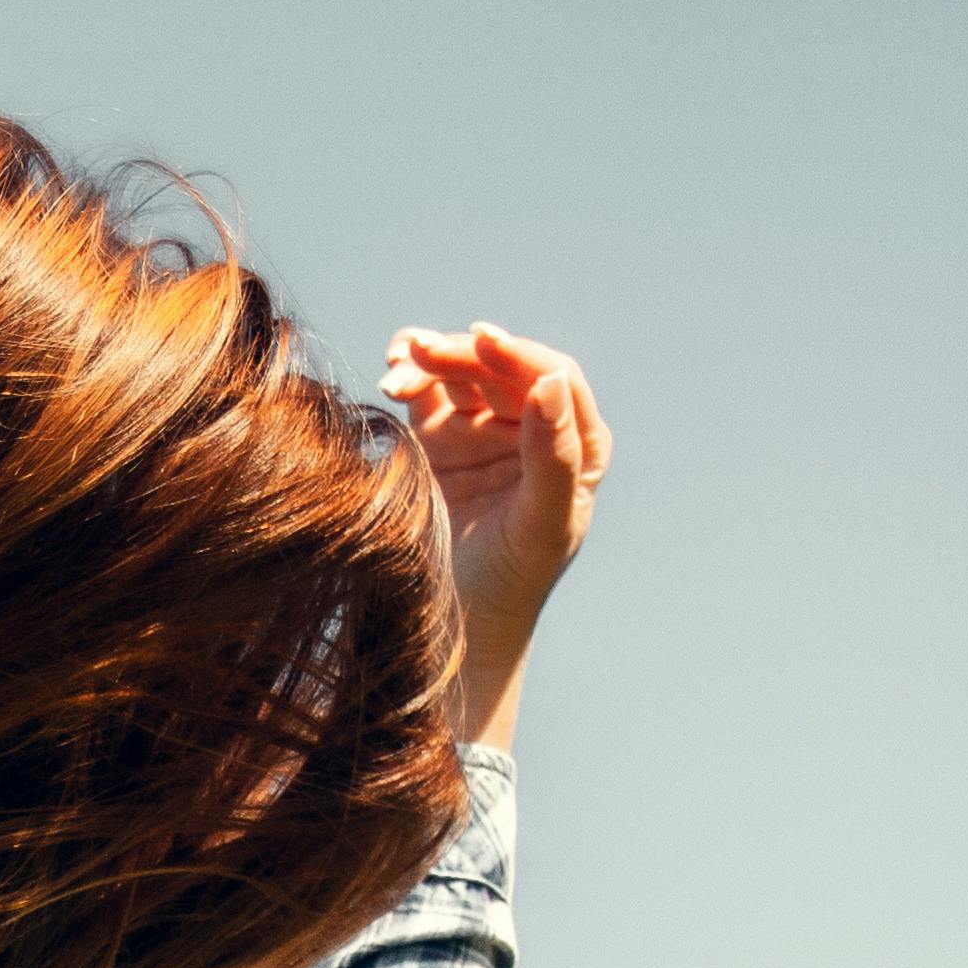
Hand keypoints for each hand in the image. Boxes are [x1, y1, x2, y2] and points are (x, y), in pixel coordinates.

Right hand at [383, 322, 610, 749]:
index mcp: (575, 445)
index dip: (520, 355)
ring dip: (430, 359)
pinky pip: (427, 391)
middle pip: (501, 370)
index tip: (483, 340)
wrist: (451, 626)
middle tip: (421, 353)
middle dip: (463, 354)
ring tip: (397, 368)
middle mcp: (531, 430)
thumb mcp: (542, 525)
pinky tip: (391, 373)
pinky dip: (410, 374)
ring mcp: (483, 432)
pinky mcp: (439, 440)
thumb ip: (554, 458)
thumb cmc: (510, 584)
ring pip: (462, 373)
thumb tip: (549, 380)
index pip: (553, 379)